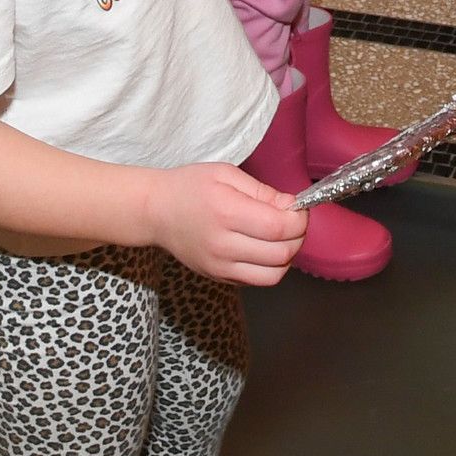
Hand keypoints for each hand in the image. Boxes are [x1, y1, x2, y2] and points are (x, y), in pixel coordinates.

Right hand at [141, 162, 304, 285]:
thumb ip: (262, 191)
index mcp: (227, 212)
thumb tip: (292, 207)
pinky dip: (271, 267)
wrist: (156, 212)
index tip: (299, 208)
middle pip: (281, 253)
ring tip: (281, 238)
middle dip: (298, 236)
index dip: (299, 219)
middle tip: (293, 221)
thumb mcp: (226, 174)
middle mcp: (224, 245)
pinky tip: (265, 249)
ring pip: (274, 274)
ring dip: (288, 257)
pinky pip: (258, 281)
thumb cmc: (190, 187)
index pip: (279, 227)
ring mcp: (220, 267)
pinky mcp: (219, 278)